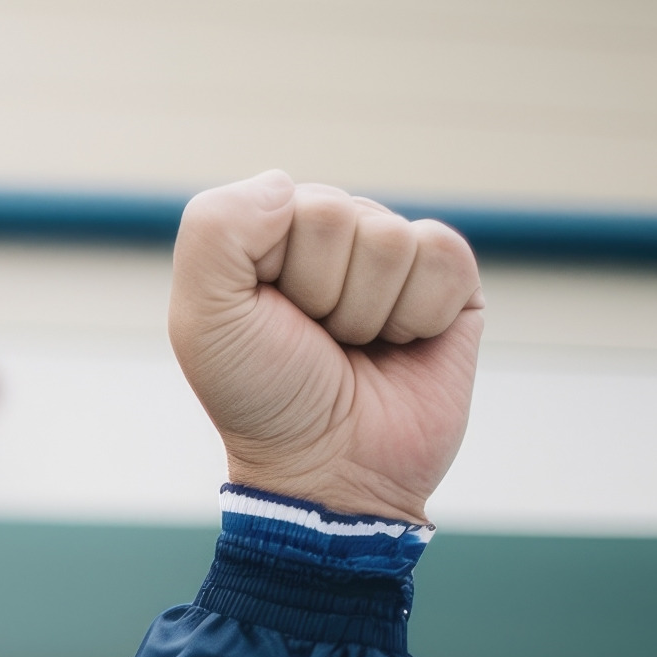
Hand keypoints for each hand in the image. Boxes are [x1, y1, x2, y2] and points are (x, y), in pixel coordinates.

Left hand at [169, 171, 481, 527]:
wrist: (329, 470)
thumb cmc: (262, 397)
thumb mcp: (204, 320)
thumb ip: (214, 230)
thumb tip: (284, 186)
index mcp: (274, 235)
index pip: (284, 201)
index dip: (275, 271)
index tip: (270, 322)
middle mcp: (337, 238)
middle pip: (341, 216)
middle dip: (322, 292)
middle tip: (317, 341)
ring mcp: (395, 260)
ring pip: (391, 239)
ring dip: (368, 311)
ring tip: (355, 349)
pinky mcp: (452, 285)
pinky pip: (443, 256)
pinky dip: (419, 313)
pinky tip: (402, 347)